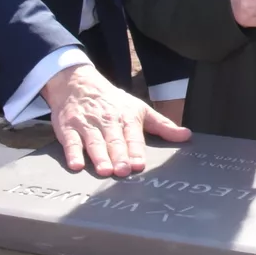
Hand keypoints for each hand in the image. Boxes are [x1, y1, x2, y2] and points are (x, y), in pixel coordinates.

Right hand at [43, 61, 188, 177]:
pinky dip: (72, 153)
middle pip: (114, 141)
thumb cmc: (113, 101)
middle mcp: (108, 121)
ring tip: (105, 170)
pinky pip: (70, 142)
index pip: (133, 136)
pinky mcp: (68, 128)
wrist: (78, 83)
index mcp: (127, 117)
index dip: (135, 151)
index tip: (138, 165)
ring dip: (99, 156)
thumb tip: (186, 136)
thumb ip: (162, 125)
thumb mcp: (140, 109)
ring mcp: (87, 125)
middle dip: (119, 156)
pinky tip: (76, 165)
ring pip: (94, 142)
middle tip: (123, 171)